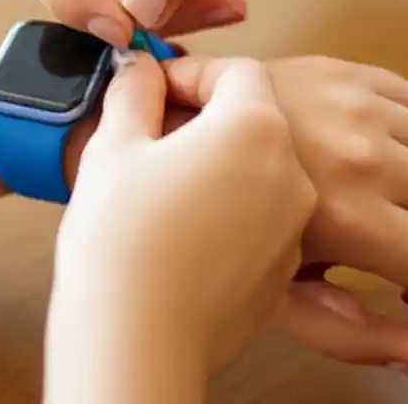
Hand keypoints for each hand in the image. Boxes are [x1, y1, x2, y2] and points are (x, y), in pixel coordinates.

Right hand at [47, 54, 314, 401]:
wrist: (134, 337)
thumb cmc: (120, 239)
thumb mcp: (114, 144)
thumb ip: (135, 91)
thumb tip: (143, 69)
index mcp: (254, 127)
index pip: (236, 71)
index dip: (190, 75)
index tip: (156, 92)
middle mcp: (291, 173)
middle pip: (259, 121)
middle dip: (210, 121)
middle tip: (156, 139)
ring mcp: (294, 226)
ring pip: (264, 173)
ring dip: (225, 168)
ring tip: (167, 191)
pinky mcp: (284, 271)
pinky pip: (264, 221)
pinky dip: (233, 214)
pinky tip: (184, 233)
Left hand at [167, 56, 407, 379]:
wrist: (160, 141)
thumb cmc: (207, 228)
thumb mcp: (272, 294)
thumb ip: (352, 333)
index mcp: (348, 215)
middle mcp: (364, 157)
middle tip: (404, 255)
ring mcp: (357, 107)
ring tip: (385, 201)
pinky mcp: (345, 72)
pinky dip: (406, 129)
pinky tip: (371, 151)